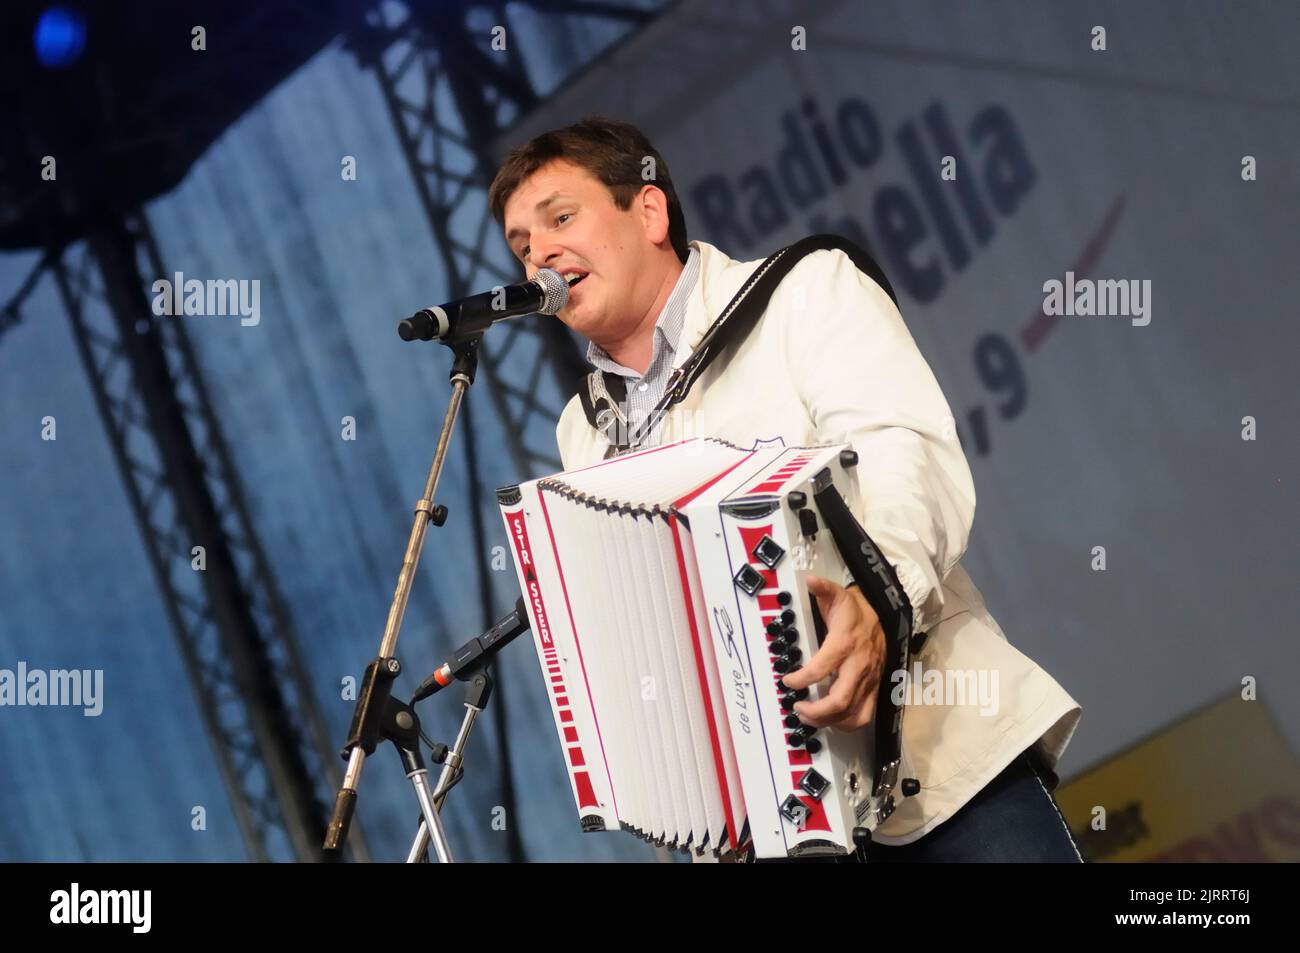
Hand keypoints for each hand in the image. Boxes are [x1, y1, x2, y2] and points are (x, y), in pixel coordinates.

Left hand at [780, 575, 885, 730]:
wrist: (883, 615)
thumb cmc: (854, 609)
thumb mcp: (838, 595)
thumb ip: (823, 589)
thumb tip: (810, 580)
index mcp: (845, 643)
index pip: (821, 667)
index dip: (801, 679)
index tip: (787, 681)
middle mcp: (859, 665)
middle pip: (839, 699)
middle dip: (815, 711)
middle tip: (797, 708)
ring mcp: (869, 680)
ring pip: (852, 713)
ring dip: (827, 721)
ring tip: (808, 717)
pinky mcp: (874, 689)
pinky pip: (864, 715)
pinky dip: (846, 724)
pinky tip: (830, 721)